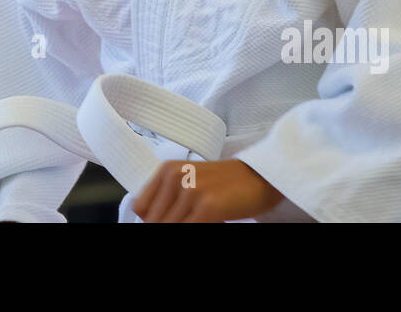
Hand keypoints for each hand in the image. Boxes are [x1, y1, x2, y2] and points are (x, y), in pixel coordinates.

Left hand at [131, 159, 283, 221]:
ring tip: (201, 218)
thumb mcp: (189, 182)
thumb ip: (167, 199)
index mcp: (167, 170)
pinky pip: (188, 230)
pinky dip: (197, 230)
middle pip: (155, 221)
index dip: (151, 221)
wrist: (260, 178)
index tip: (166, 220)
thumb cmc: (226, 184)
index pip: (141, 208)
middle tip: (192, 219)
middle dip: (169, 226)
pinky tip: (212, 221)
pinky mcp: (208, 206)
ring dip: (185, 227)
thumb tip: (147, 220)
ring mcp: (191, 190)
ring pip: (169, 226)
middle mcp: (175, 177)